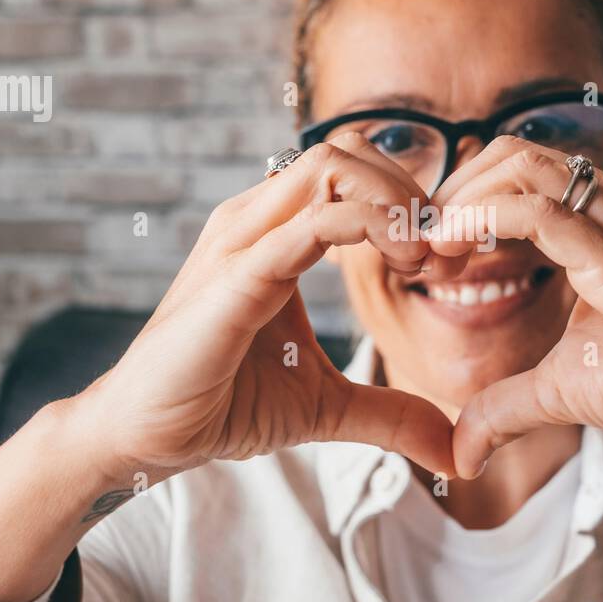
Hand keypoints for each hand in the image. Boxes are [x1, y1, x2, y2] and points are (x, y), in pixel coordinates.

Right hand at [72, 133, 456, 479]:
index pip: (351, 169)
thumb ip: (391, 413)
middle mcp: (255, 220)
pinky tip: (400, 265)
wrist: (149, 437)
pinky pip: (310, 223)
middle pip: (347, 150)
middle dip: (409, 192)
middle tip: (437, 255)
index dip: (408, 202)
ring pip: (331, 166)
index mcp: (275, 232)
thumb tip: (454, 451)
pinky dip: (370, 228)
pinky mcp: (235, 277)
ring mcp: (241, 241)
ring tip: (420, 260)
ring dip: (395, 203)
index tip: (441, 261)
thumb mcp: (328, 407)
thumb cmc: (225, 405)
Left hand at [427, 136, 602, 477]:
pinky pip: (545, 216)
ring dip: (462, 201)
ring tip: (432, 251)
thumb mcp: (564, 388)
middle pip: (513, 155)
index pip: (517, 173)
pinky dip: (485, 220)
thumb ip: (505, 406)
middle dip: (454, 192)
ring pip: (523, 169)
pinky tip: (453, 252)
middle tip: (421, 249)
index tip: (426, 254)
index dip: (461, 203)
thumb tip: (462, 452)